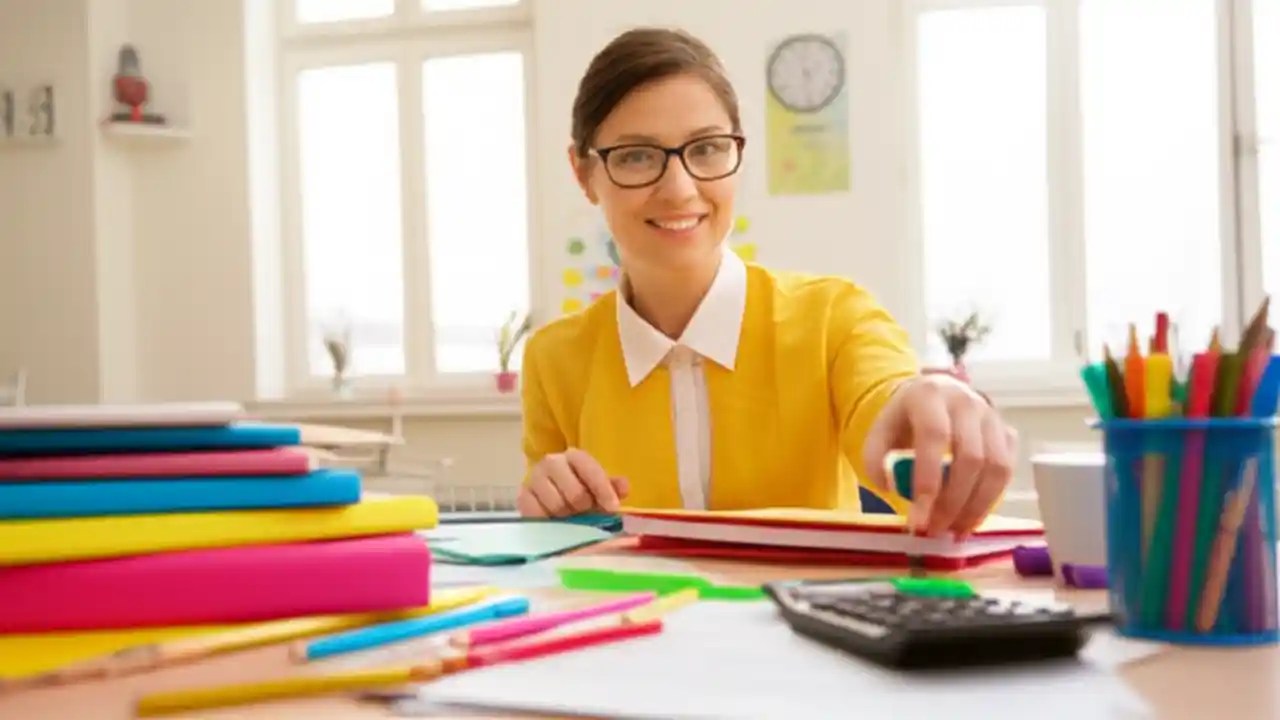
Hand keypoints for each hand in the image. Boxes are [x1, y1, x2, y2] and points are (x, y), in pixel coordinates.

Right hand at [517, 448, 628, 517]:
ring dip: (567, 517)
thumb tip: (623, 487)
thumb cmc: (579, 491)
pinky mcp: (523, 496)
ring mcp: (534, 478)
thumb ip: (612, 487)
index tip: (612, 508)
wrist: (550, 495)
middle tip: (586, 514)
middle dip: (584, 508)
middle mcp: (552, 462)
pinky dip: (548, 521)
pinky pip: (537, 513)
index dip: (603, 490)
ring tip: (569, 518)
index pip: (590, 469)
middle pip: (575, 492)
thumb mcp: (598, 487)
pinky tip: (554, 522)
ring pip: (556, 505)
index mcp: (575, 456)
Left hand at [863, 374, 1016, 537]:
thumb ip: (875, 458)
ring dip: (977, 506)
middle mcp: (967, 402)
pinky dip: (991, 499)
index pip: (935, 436)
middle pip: (971, 457)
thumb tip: (890, 486)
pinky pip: (1007, 470)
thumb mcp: (879, 432)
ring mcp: (992, 416)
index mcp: (930, 395)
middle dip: (953, 502)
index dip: (929, 479)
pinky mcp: (1006, 432)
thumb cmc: (903, 420)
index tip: (919, 517)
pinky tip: (971, 518)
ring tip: (955, 531)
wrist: (931, 396)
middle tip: (935, 530)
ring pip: (996, 467)